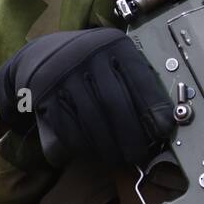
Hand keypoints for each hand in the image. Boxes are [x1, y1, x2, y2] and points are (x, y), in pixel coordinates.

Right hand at [0, 27, 173, 168]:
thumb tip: (163, 120)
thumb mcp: (113, 59)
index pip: (139, 77)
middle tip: (139, 155)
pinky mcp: (44, 93)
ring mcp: (64, 74)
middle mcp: (88, 54)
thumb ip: (135, 82)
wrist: (40, 55)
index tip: (163, 130)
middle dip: (130, 134)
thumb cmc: (89, 63)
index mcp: (113, 44)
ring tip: (119, 158)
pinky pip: (67, 126)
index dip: (153, 106)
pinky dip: (83, 144)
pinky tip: (94, 153)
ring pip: (91, 117)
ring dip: (108, 145)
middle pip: (114, 102)